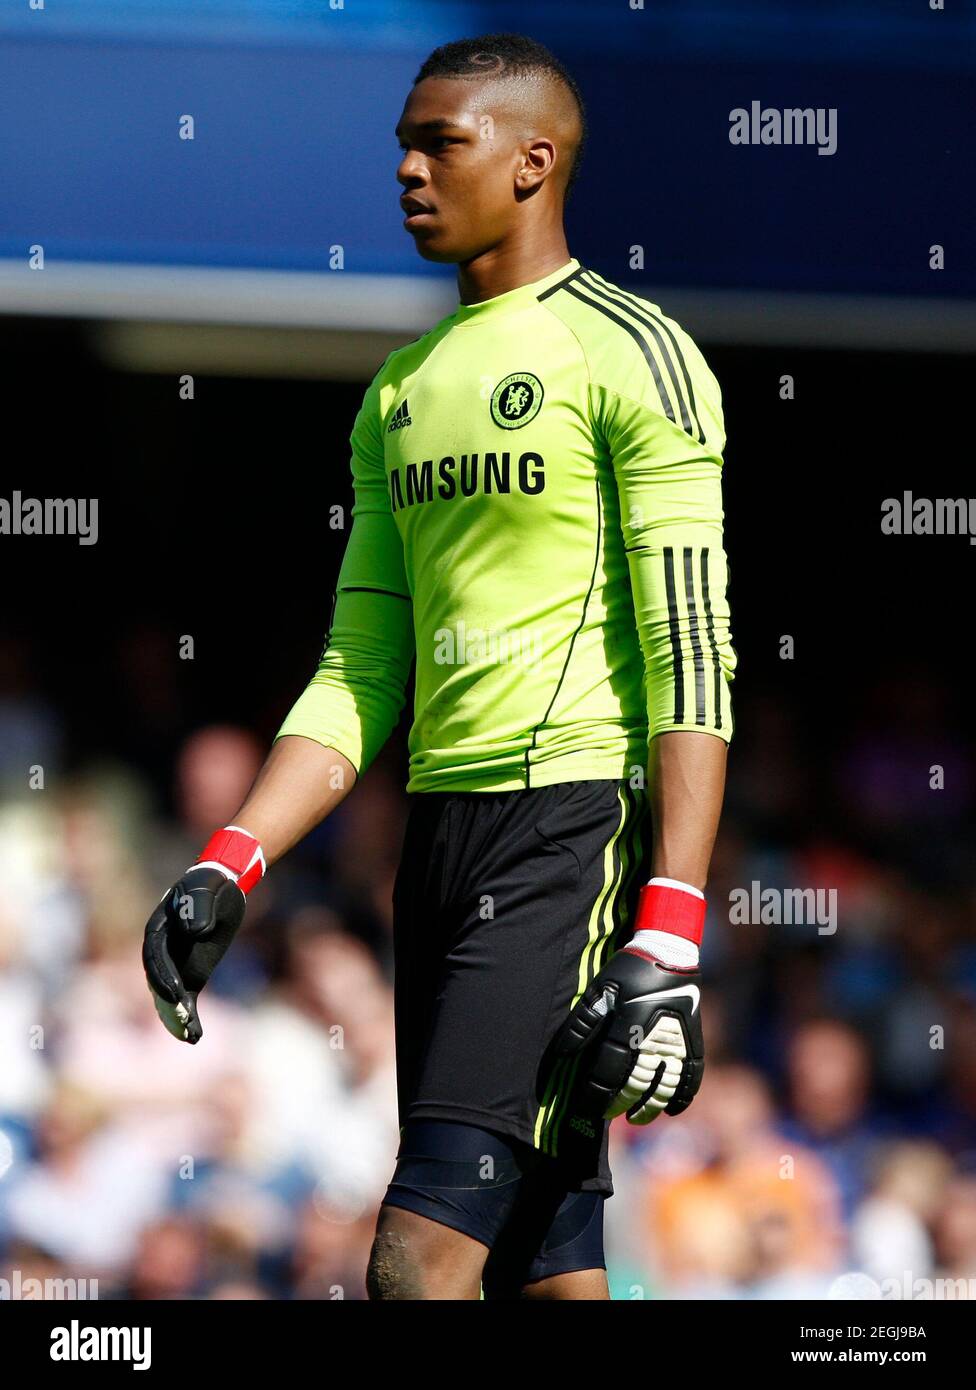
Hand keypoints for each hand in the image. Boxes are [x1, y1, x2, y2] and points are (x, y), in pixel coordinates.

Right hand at [142, 867, 245, 1042]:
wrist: (220, 886)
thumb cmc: (210, 885)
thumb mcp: (205, 890)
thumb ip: (199, 907)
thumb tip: (196, 932)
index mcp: (157, 930)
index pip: (155, 957)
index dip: (164, 976)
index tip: (178, 993)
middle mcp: (160, 952)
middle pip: (158, 982)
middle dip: (168, 1004)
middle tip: (183, 1022)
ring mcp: (174, 966)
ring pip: (169, 997)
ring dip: (176, 1018)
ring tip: (190, 1036)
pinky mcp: (190, 975)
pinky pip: (185, 1000)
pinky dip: (189, 1017)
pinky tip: (196, 1035)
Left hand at [544, 947, 702, 1124]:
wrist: (669, 954)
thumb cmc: (629, 971)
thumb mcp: (600, 991)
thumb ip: (582, 1023)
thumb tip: (563, 1053)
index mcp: (627, 1030)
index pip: (609, 1074)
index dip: (597, 1094)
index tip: (588, 1106)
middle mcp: (653, 1042)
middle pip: (635, 1085)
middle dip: (620, 1104)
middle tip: (608, 1115)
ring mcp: (677, 1045)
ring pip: (664, 1088)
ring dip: (649, 1107)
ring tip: (637, 1118)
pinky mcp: (694, 1042)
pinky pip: (692, 1077)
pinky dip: (683, 1096)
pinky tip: (672, 1110)